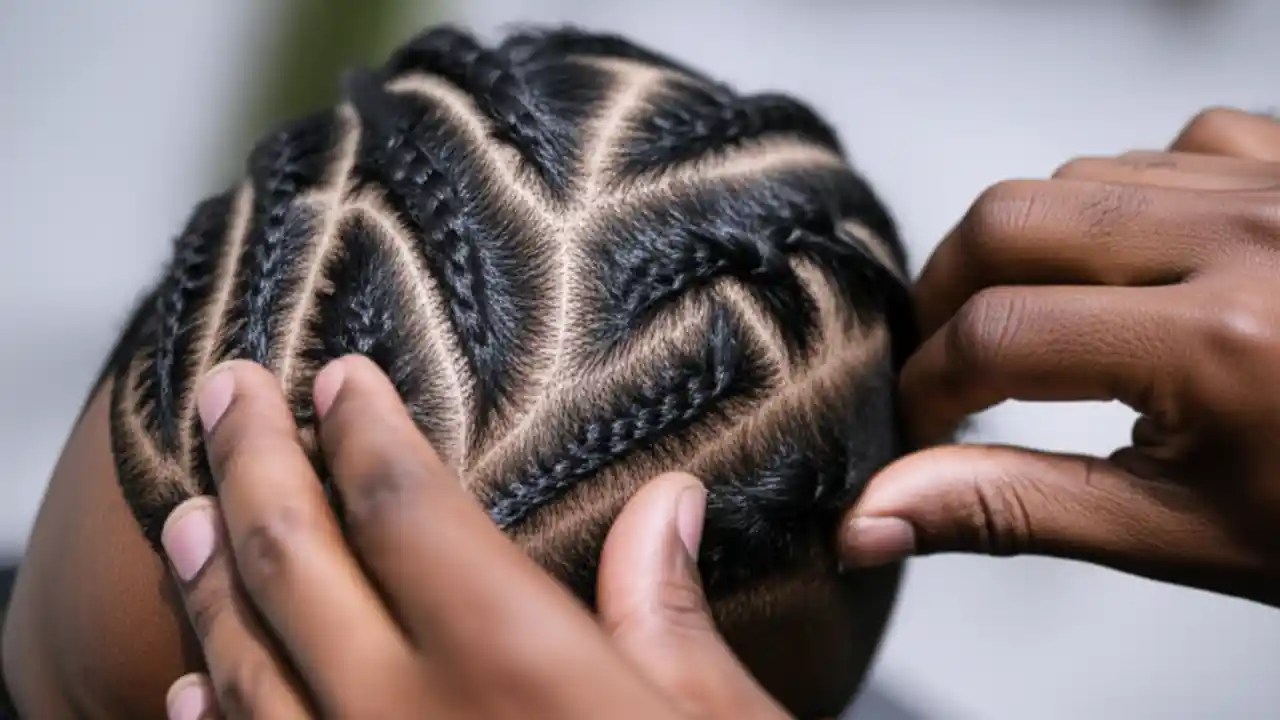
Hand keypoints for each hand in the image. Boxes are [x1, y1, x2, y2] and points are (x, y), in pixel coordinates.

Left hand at [157, 357, 787, 718]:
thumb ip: (667, 615)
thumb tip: (667, 508)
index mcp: (511, 659)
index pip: (402, 501)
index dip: (362, 426)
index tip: (339, 379)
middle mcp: (406, 717)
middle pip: (296, 553)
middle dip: (253, 458)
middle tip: (228, 392)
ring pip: (244, 658)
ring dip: (209, 576)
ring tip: (187, 511)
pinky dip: (212, 715)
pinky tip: (195, 681)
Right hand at [839, 108, 1279, 606]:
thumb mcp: (1181, 534)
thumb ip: (1013, 511)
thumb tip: (876, 518)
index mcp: (1219, 347)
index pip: (995, 337)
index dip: (927, 387)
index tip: (925, 423)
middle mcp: (1250, 240)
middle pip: (1009, 219)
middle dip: (947, 293)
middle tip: (951, 361)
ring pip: (1077, 173)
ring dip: (1027, 248)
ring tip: (1042, 323)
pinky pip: (1171, 143)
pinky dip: (1123, 199)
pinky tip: (1139, 264)